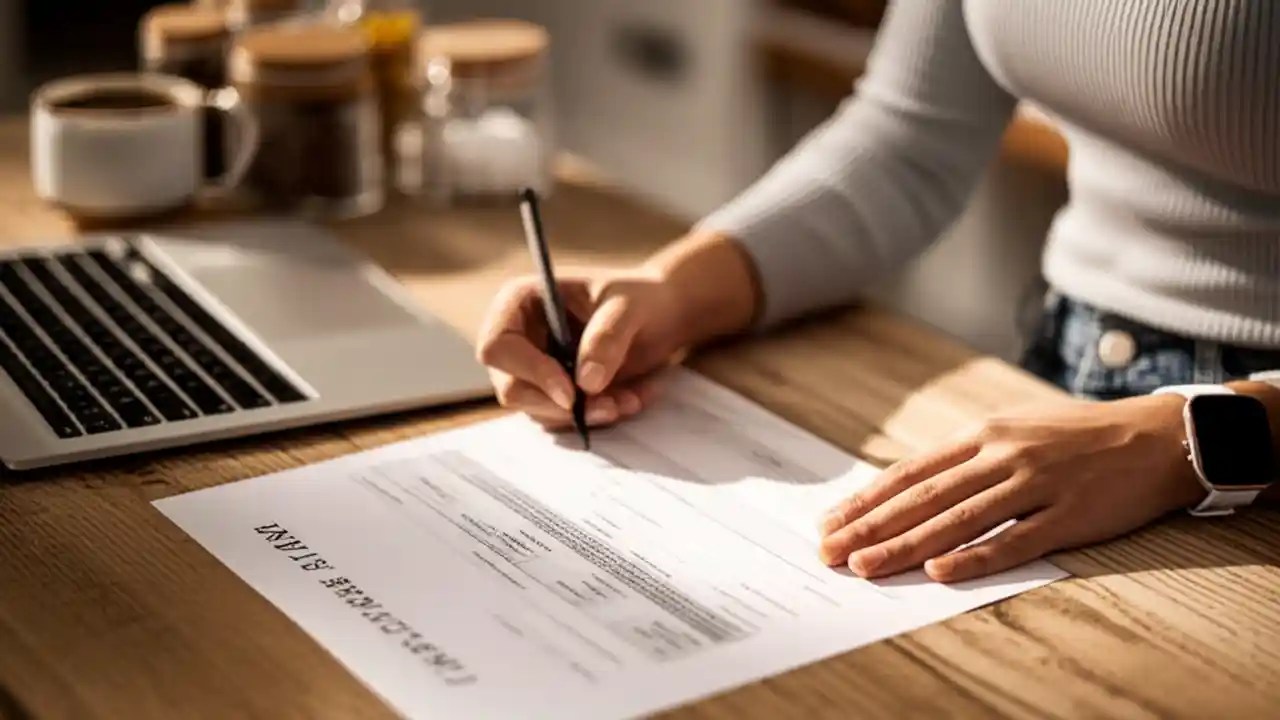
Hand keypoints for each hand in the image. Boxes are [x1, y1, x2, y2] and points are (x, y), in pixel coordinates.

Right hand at [476, 270, 692, 429]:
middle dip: (558, 405)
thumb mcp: (629, 307)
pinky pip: (562, 418)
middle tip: (606, 407)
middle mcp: (518, 338)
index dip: (530, 372)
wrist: (662, 315)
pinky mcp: (553, 392)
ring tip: (626, 401)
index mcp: (520, 302)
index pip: (498, 345)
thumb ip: (607, 337)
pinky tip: (627, 401)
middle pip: (511, 387)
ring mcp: (533, 369)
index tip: (572, 393)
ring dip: (581, 415)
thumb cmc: (640, 297)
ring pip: (537, 409)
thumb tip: (586, 382)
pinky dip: (592, 417)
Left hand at [817, 395, 1204, 582]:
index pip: (910, 472)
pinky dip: (975, 557)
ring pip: (957, 520)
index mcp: (983, 435)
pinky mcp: (1069, 515)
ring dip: (907, 546)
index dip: (866, 500)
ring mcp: (1035, 485)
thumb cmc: (1076, 437)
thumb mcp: (1013, 430)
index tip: (830, 522)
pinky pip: (1014, 540)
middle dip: (870, 527)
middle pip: (923, 497)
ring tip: (866, 566)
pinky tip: (941, 572)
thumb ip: (965, 459)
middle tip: (830, 551)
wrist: (1155, 436)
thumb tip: (911, 487)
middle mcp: (1002, 456)